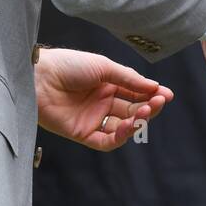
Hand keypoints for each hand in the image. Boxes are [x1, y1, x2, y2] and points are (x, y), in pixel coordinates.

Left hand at [34, 48, 172, 150]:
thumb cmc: (68, 65)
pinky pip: (106, 140)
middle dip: (147, 106)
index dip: (151, 94)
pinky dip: (120, 136)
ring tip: (144, 111)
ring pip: (122, 126)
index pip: (135, 93)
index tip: (166, 94)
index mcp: (108, 84)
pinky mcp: (82, 133)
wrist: (39, 77)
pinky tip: (130, 125)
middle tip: (157, 102)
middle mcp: (102, 102)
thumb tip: (154, 86)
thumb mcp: (104, 67)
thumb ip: (129, 79)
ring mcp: (93, 118)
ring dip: (136, 121)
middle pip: (132, 109)